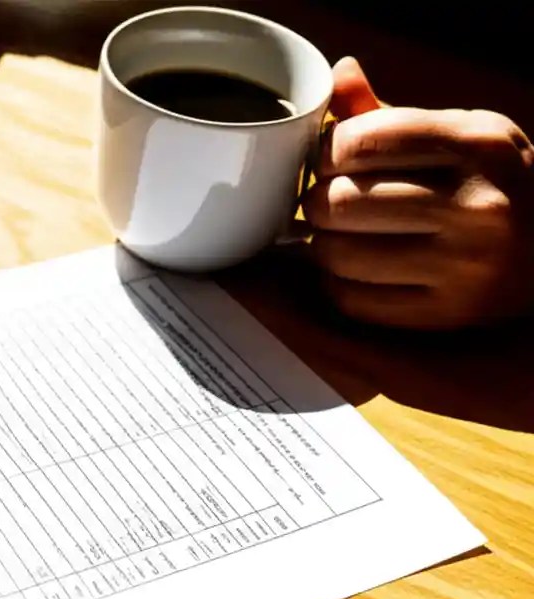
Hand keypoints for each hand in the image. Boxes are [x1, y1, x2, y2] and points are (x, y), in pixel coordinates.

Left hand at [303, 57, 533, 328]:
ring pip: (338, 254)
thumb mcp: (460, 133)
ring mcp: (465, 265)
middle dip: (317, 199)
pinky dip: (337, 282)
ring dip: (321, 243)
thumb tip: (339, 74)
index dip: (326, 152)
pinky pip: (352, 299)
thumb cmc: (494, 181)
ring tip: (337, 233)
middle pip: (341, 202)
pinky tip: (354, 267)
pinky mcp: (448, 313)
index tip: (329, 160)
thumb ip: (392, 114)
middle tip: (326, 200)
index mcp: (478, 145)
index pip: (360, 142)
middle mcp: (477, 205)